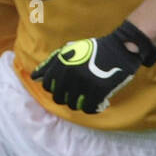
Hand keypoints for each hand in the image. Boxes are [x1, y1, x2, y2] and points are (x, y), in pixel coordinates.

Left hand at [30, 20, 155, 113]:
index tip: (64, 88)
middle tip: (76, 94)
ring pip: (73, 105)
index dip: (54, 89)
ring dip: (80, 104)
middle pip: (59, 98)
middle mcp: (71, 73)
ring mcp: (85, 82)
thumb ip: (51, 63)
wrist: (121, 47)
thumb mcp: (69, 50)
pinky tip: (98, 103)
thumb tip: (34, 77)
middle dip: (66, 98)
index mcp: (62, 63)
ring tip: (87, 98)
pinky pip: (89, 108)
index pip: (47, 85)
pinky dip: (93, 108)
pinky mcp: (99, 90)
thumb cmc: (94, 50)